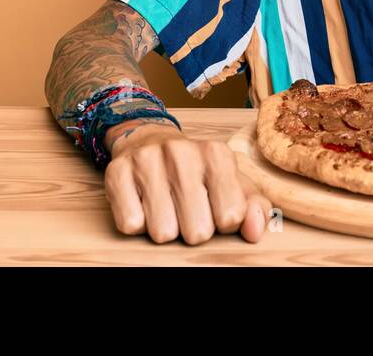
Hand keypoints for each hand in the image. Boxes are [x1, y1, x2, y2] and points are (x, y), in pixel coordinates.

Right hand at [103, 121, 272, 244]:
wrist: (148, 139)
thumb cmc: (196, 170)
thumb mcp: (231, 181)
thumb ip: (253, 207)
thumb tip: (255, 232)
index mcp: (217, 153)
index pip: (231, 217)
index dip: (223, 223)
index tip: (215, 207)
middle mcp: (182, 152)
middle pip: (197, 232)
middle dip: (193, 229)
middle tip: (187, 209)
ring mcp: (147, 160)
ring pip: (163, 233)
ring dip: (165, 229)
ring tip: (166, 206)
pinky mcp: (117, 172)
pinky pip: (131, 225)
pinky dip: (138, 223)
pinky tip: (143, 203)